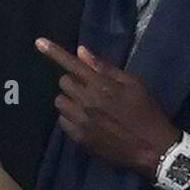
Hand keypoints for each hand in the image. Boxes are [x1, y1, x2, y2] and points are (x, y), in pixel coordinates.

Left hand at [36, 37, 180, 178]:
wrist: (151, 147)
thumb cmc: (146, 111)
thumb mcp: (134, 84)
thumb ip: (105, 68)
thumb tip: (82, 52)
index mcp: (101, 85)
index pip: (72, 64)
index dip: (54, 52)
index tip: (38, 42)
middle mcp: (87, 101)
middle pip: (64, 82)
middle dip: (74, 81)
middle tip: (91, 88)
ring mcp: (81, 121)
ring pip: (60, 101)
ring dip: (70, 99)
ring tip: (87, 105)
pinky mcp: (79, 138)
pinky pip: (62, 121)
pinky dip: (70, 117)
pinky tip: (86, 120)